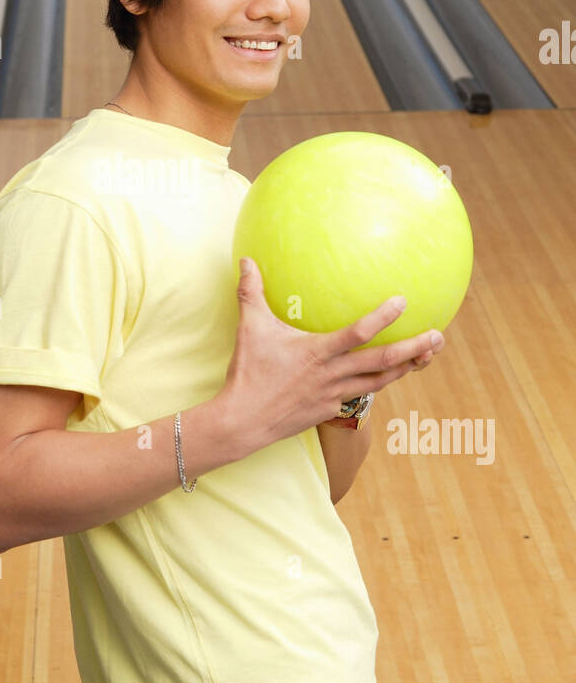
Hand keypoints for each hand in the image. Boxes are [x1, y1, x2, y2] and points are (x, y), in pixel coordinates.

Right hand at [221, 257, 444, 449]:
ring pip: (380, 381)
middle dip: (415, 348)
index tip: (403, 301)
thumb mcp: (249, 327)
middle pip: (384, 361)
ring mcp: (335, 395)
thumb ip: (251, 292)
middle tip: (438, 336)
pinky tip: (388, 376)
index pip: (359, 332)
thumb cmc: (247, 372)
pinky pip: (361, 394)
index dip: (383, 317)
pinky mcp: (331, 410)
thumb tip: (245, 260)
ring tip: (427, 356)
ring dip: (406, 368)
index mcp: (318, 352)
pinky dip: (378, 383)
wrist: (244, 421)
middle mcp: (333, 374)